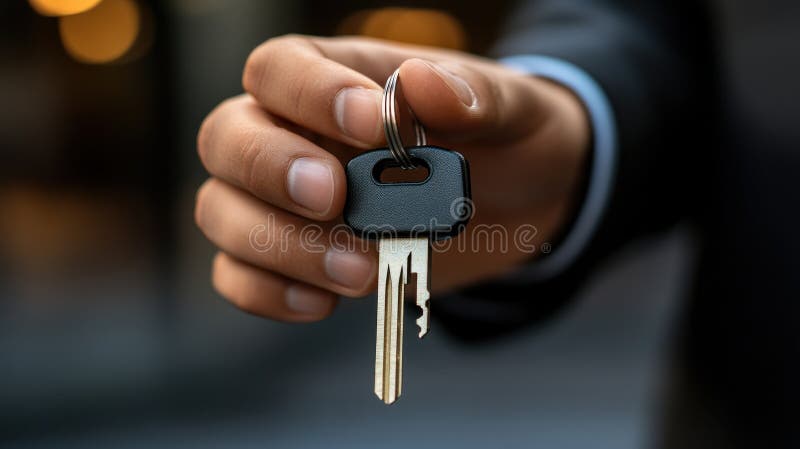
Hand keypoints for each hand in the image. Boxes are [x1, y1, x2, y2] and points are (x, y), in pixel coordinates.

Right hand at [195, 35, 589, 321]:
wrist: (522, 204)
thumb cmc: (504, 139)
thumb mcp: (511, 110)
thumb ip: (473, 95)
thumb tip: (420, 82)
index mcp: (336, 78)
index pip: (280, 68)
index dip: (309, 94)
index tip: (370, 126)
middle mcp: (292, 134)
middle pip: (226, 138)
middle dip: (271, 169)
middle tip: (334, 197)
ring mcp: (282, 201)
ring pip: (221, 211)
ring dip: (277, 244)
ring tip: (355, 270)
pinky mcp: (290, 259)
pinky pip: (238, 275)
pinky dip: (269, 293)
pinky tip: (324, 303)